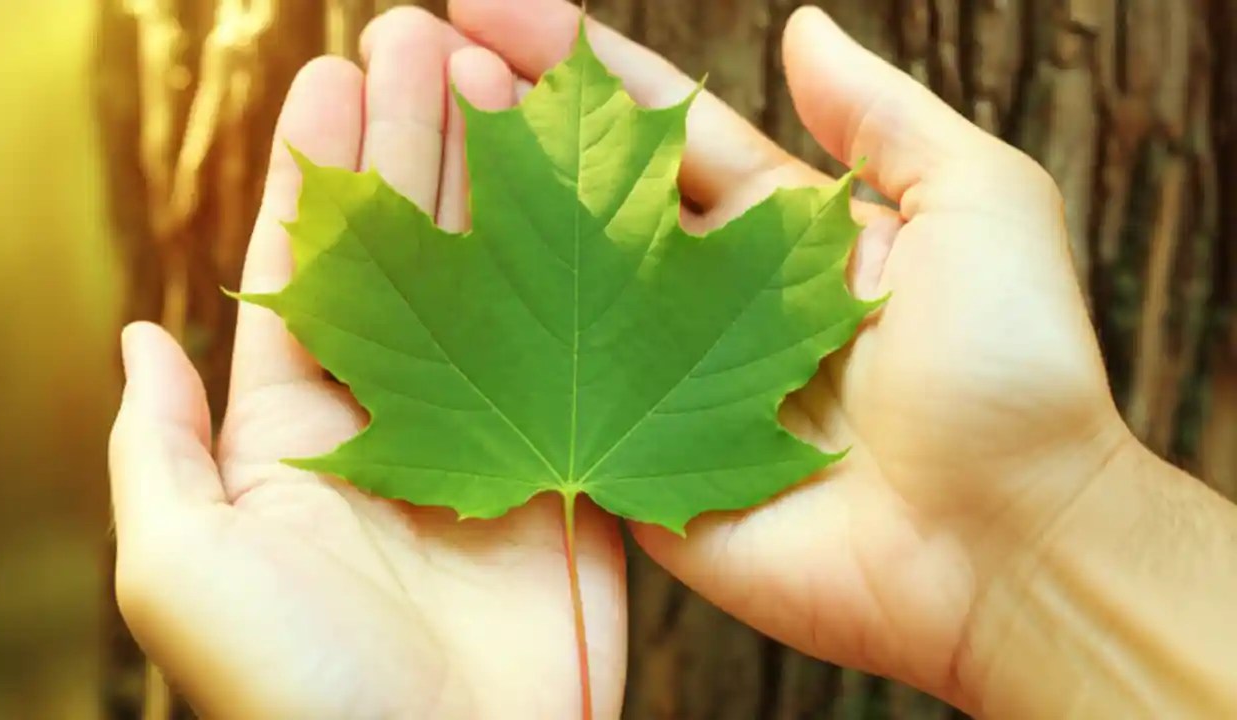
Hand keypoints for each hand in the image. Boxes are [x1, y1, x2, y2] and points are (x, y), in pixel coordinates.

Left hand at [109, 9, 624, 718]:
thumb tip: (142, 338)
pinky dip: (596, 286)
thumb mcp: (184, 573)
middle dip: (418, 147)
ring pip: (503, 290)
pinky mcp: (580, 482)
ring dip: (506, 189)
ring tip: (510, 85)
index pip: (310, 275)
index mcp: (303, 436)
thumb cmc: (296, 698)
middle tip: (435, 40)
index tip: (336, 75)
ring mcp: (497, 446)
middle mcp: (404, 424)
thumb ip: (161, 451)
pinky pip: (588, 367)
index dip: (320, 172)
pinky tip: (601, 207)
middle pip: (413, 257)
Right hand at [449, 0, 1130, 711]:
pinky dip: (479, 357)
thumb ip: (883, 119)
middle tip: (418, 53)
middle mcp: (706, 303)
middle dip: (504, 126)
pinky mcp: (635, 469)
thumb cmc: (1010, 370)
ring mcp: (661, 388)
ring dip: (473, 222)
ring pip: (549, 294)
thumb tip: (801, 27)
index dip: (581, 66)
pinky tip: (418, 295)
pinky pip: (547, 407)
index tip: (493, 8)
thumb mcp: (978, 204)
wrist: (1003, 544)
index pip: (661, 128)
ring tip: (392, 136)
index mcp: (777, 234)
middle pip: (586, 201)